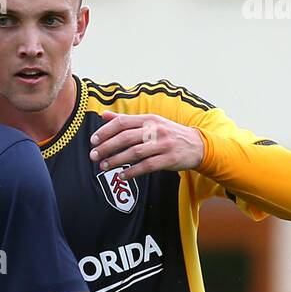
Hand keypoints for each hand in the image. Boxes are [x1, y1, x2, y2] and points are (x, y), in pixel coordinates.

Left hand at [89, 112, 204, 179]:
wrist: (197, 145)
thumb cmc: (168, 134)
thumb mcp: (150, 122)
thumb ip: (126, 120)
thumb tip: (104, 115)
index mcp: (148, 119)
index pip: (122, 123)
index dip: (105, 131)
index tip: (93, 141)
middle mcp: (155, 129)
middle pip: (125, 138)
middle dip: (107, 147)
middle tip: (93, 156)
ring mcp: (162, 144)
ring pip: (134, 152)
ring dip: (116, 161)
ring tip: (103, 167)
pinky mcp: (168, 159)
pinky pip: (146, 166)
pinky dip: (132, 172)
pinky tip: (121, 176)